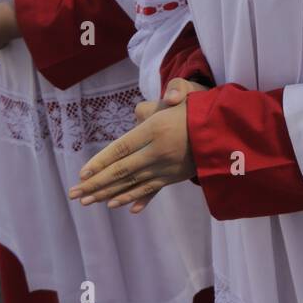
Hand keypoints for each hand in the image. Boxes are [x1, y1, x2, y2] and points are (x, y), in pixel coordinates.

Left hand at [69, 79, 207, 213]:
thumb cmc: (199, 109)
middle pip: (122, 170)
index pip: (121, 148)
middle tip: (75, 194)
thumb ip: (163, 98)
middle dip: (96, 184)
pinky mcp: (176, 176)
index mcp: (157, 129)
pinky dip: (136, 198)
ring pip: (133, 183)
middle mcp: (159, 152)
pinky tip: (121, 206)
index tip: (83, 173)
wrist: (227, 129)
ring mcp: (167, 167)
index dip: (101, 162)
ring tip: (89, 202)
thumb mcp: (182, 96)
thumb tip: (149, 107)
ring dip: (108, 194)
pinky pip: (152, 189)